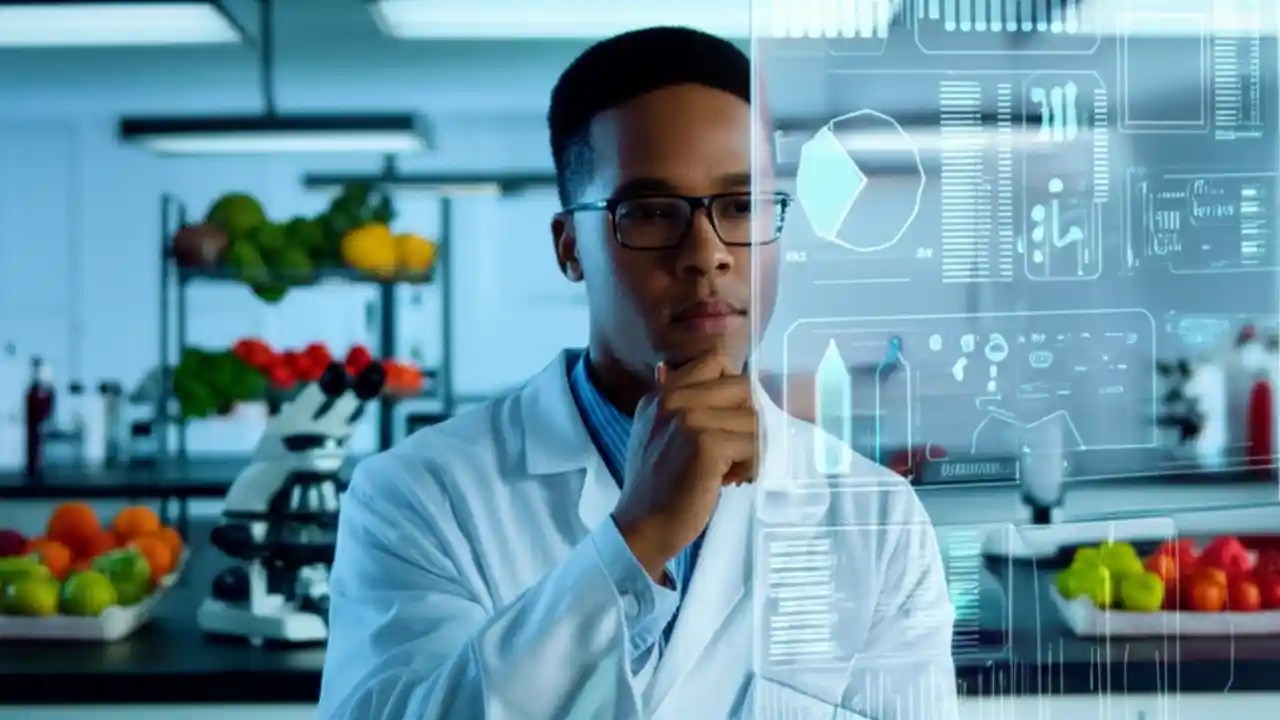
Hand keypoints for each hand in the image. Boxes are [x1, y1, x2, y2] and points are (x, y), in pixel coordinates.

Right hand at [612, 353, 758, 580]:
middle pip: (742, 387)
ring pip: (753, 418)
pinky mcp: (707, 445)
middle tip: (737, 449)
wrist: (643, 527)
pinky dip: (754, 463)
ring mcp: (690, 419)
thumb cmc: (658, 486)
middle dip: (748, 419)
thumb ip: (682, 405)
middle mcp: (673, 399)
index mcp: (661, 394)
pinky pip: (755, 443)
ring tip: (734, 469)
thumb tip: (724, 377)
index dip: (733, 391)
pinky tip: (734, 479)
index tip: (730, 420)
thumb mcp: (658, 433)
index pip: (715, 362)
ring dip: (753, 446)